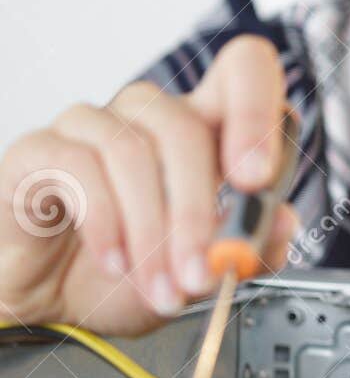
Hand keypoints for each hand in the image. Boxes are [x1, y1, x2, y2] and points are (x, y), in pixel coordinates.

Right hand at [0, 35, 298, 335]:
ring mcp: (91, 126)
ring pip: (133, 151)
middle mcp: (149, 115)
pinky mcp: (39, 150)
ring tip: (160, 286)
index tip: (256, 178)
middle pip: (185, 126)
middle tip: (201, 272)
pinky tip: (115, 262)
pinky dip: (105, 224)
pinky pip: (78, 167)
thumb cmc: (132, 276)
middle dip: (197, 212)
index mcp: (206, 127)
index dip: (257, 110)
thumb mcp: (206, 274)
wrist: (53, 308)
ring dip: (152, 231)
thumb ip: (253, 250)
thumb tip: (282, 220)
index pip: (244, 69)